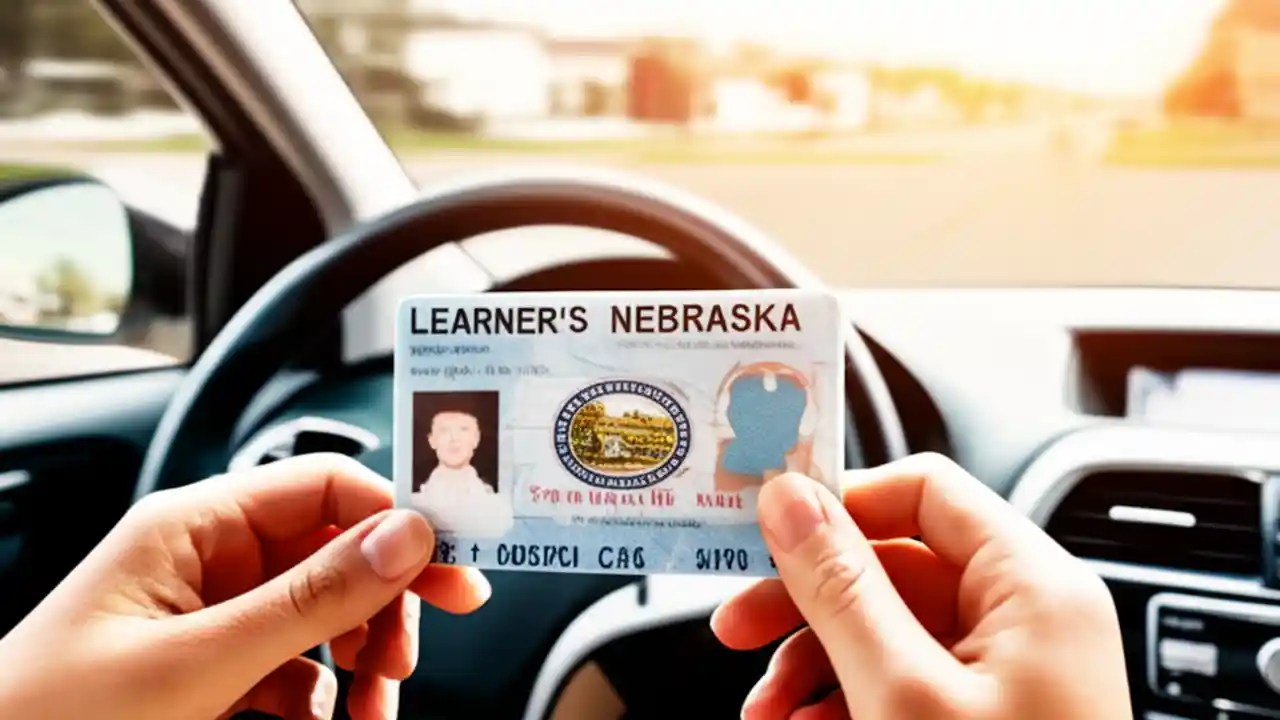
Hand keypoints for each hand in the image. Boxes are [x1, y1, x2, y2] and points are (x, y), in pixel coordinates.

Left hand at [0, 453, 489, 719]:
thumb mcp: (196, 662)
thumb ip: (309, 600)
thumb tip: (405, 538)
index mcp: (194, 526)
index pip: (324, 487)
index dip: (396, 518)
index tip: (454, 561)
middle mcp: (208, 562)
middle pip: (335, 554)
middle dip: (383, 604)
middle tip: (412, 654)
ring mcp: (210, 619)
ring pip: (324, 616)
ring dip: (362, 657)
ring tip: (376, 704)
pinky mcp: (210, 671)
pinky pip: (296, 667)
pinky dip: (325, 695)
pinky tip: (326, 719)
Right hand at [711, 453, 1130, 719]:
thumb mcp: (901, 694)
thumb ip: (840, 590)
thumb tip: (790, 501)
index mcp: (1031, 587)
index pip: (923, 492)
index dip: (840, 500)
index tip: (764, 527)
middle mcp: (1025, 619)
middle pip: (892, 566)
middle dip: (805, 602)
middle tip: (735, 628)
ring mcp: (1006, 674)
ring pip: (885, 631)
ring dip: (812, 666)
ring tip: (765, 714)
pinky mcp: (983, 718)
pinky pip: (899, 682)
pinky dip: (842, 703)